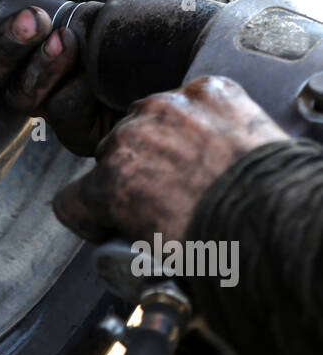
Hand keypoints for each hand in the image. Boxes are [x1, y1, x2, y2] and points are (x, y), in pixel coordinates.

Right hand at [0, 0, 147, 154]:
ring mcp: (62, 103)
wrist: (189, 27)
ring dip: (39, 68)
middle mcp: (39, 74)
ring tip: (68, 39)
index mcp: (30, 39)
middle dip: (3, 47)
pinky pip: (63, 116)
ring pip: (22, 97)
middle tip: (30, 19)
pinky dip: (76, 92)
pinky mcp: (88, 130)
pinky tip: (97, 76)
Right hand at [52, 76, 287, 242]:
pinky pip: (194, 99)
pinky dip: (203, 118)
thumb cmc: (229, 248)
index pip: (70, 199)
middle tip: (167, 198)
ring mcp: (172, 107)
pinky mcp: (211, 91)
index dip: (89, 217)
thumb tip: (129, 253)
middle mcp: (132, 136)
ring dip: (165, 140)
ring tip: (199, 167)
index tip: (109, 224)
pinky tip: (220, 142)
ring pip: (150, 120)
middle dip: (134, 174)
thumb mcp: (156, 264)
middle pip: (113, 154)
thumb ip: (126, 247)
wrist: (283, 221)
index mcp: (112, 182)